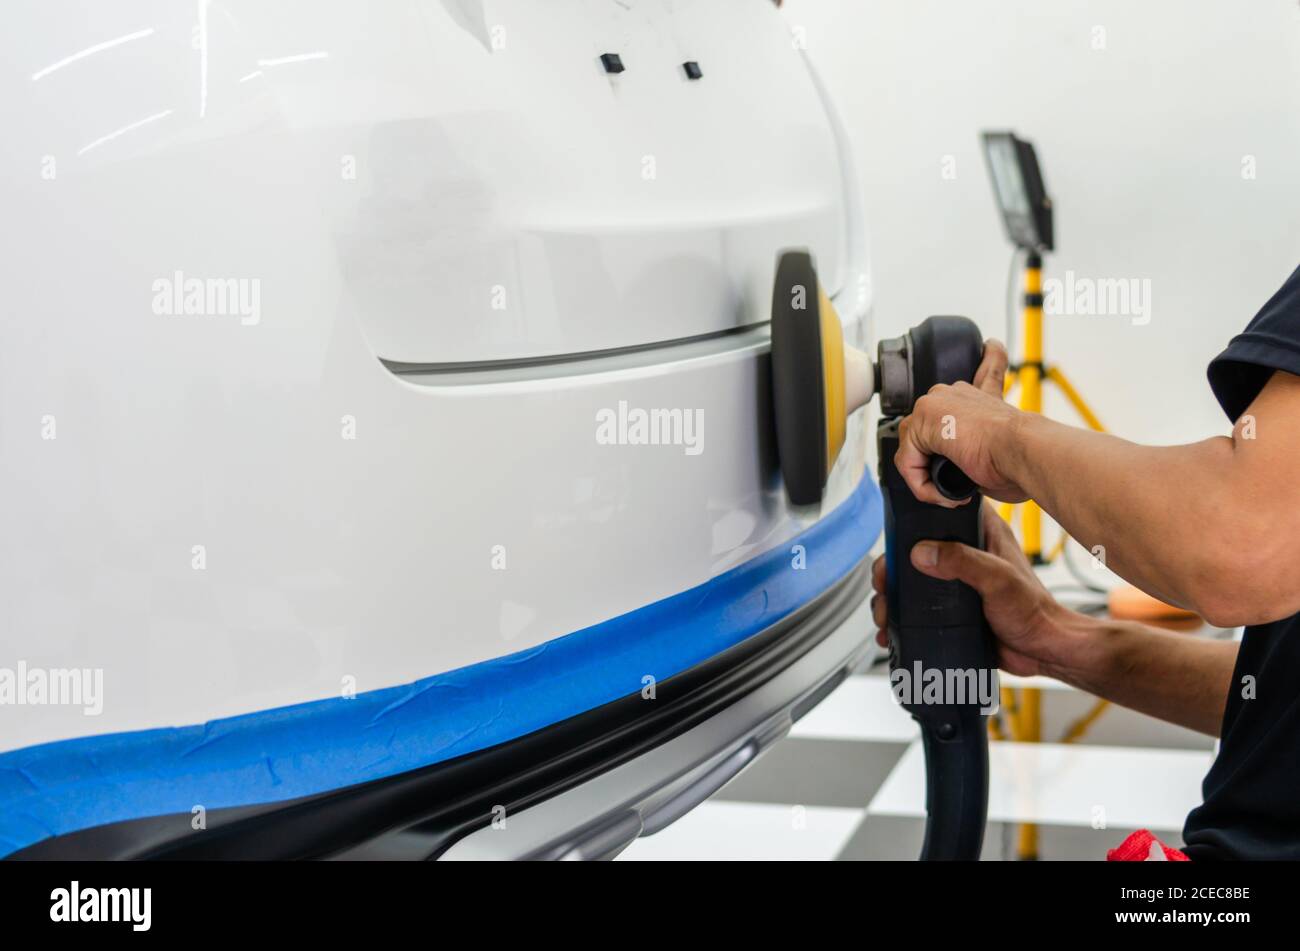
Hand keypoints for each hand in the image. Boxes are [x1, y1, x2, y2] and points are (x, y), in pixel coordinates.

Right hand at [871, 501, 1070, 676]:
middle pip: (913, 552)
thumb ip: (962, 561)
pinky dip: (900, 619)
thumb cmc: (1034, 612)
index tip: (896, 535)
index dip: (913, 519)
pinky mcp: (949, 609)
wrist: (1043, 651)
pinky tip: (893, 630)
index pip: (940, 514)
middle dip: (891, 569)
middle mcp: (964, 556)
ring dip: (892, 597)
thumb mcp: (998, 579)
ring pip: (910, 582)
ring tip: (885, 613)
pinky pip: (916, 609)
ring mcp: (954, 583)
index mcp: (980, 536)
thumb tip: (921, 552)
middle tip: (884, 584)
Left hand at [894, 340, 1028, 506]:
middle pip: (920, 443)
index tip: (963, 486)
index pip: (940, 428)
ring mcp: (934, 404)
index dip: (944, 460)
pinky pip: (907, 462)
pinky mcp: (922, 420)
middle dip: (933, 472)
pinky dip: (922, 486)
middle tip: (958, 493)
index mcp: (969, 398)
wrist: (1027, 451)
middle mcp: (949, 396)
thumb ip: (970, 450)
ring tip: (953, 495)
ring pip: (911, 453)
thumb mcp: (998, 447)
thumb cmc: (1021, 456)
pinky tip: (947, 494)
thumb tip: (960, 463)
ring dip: (928, 482)